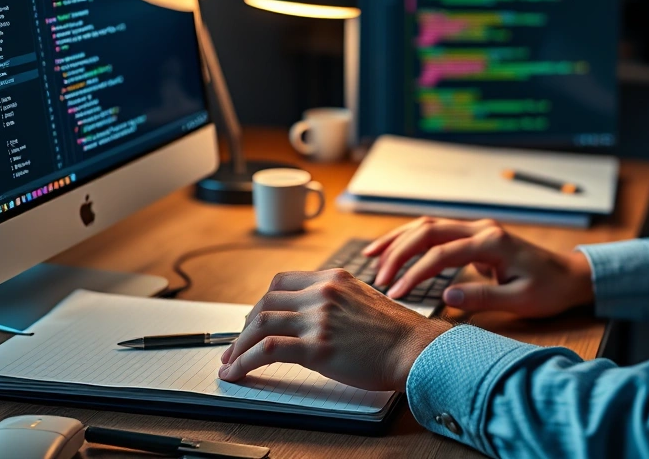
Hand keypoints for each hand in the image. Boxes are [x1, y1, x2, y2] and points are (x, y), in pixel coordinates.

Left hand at [218, 269, 451, 391]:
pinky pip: (266, 350)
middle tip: (238, 343)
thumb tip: (311, 318)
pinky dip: (244, 360)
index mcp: (334, 278)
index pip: (282, 282)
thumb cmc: (397, 333)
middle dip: (246, 325)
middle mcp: (323, 292)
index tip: (255, 319)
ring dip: (239, 344)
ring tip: (232, 360)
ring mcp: (319, 318)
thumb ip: (336, 301)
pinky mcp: (316, 346)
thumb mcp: (364, 300)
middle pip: (266, 301)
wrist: (416, 349)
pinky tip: (236, 370)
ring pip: (260, 324)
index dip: (262, 302)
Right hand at [364, 217, 594, 317]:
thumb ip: (483, 297)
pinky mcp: (473, 236)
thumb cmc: (548, 289)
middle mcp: (481, 229)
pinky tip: (393, 251)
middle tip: (379, 278)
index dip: (416, 273)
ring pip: (428, 226)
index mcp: (491, 242)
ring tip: (371, 257)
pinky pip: (435, 232)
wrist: (569, 275)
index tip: (397, 294)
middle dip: (398, 252)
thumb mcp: (520, 299)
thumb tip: (447, 297)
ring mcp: (476, 229)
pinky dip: (411, 240)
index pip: (442, 254)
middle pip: (428, 230)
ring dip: (399, 240)